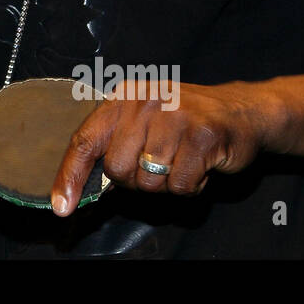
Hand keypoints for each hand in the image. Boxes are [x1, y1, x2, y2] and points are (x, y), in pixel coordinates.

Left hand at [50, 80, 276, 216]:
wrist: (241, 111)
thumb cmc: (185, 122)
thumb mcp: (144, 121)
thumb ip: (114, 144)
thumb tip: (78, 185)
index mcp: (123, 98)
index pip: (85, 140)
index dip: (70, 175)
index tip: (61, 205)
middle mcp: (144, 102)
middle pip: (117, 168)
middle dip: (136, 179)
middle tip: (159, 163)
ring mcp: (174, 117)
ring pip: (149, 181)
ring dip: (166, 184)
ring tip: (182, 160)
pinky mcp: (201, 136)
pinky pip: (180, 185)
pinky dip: (191, 186)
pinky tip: (200, 165)